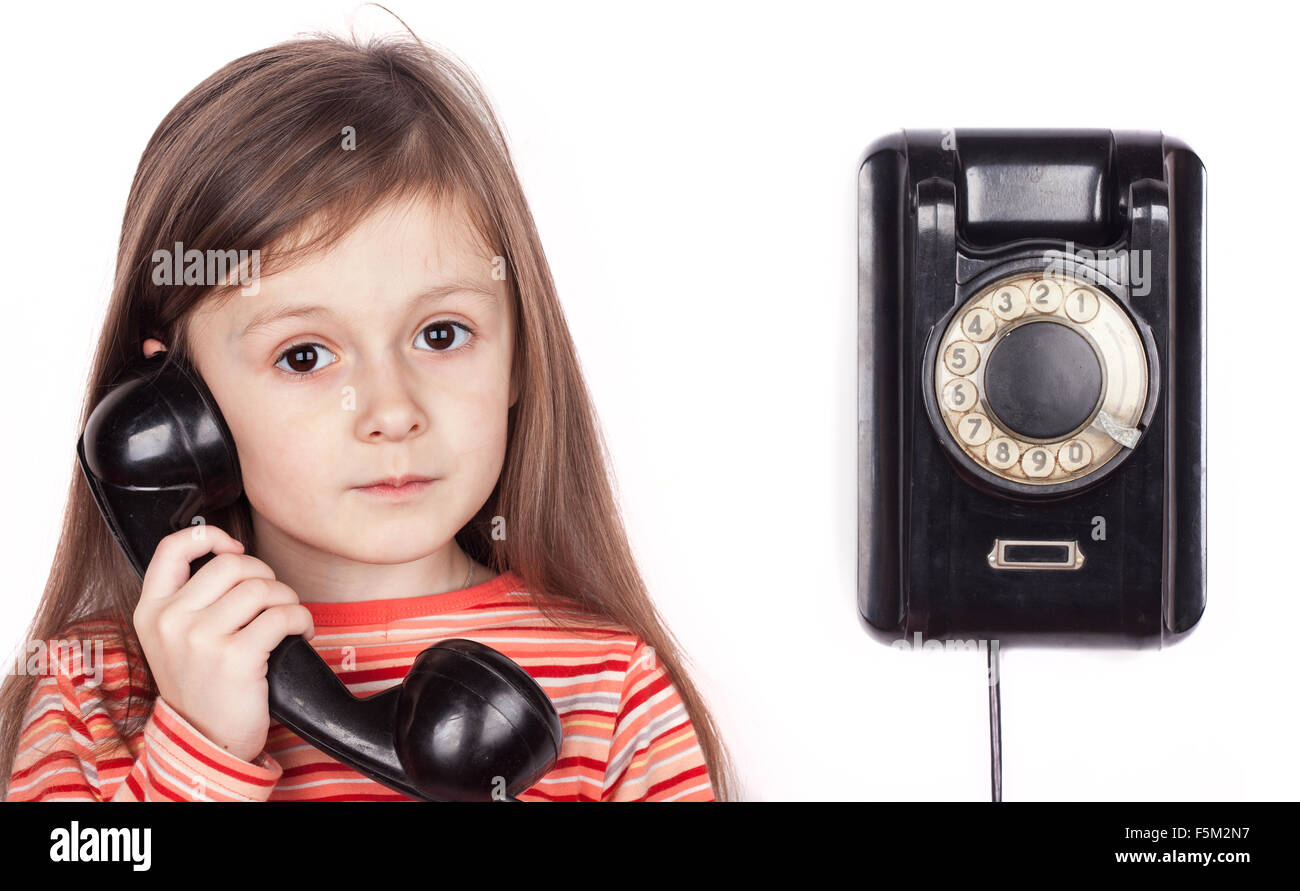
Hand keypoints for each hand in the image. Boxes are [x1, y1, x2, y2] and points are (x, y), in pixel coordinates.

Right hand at [133, 526, 314, 762]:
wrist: (206, 742)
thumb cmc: (202, 685)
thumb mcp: (174, 639)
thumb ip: (191, 599)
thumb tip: (233, 554)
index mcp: (152, 611)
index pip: (172, 548)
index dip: (209, 537)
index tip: (234, 548)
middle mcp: (171, 621)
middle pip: (232, 565)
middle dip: (265, 575)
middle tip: (273, 598)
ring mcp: (201, 639)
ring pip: (262, 587)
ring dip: (287, 599)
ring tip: (288, 619)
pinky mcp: (236, 657)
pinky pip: (283, 615)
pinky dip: (302, 620)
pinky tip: (301, 633)